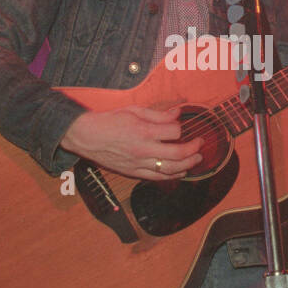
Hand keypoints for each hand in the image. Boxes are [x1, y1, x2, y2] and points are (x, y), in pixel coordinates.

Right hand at [60, 105, 203, 180]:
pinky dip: (172, 176)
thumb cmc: (109, 121)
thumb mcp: (134, 110)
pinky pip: (158, 177)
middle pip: (178, 154)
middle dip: (193, 149)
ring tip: (196, 159)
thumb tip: (177, 114)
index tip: (181, 126)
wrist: (87, 137)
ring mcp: (139, 163)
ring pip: (170, 169)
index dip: (181, 128)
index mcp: (143, 131)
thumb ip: (158, 114)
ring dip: (187, 165)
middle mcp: (143, 149)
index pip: (174, 131)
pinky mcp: (133, 172)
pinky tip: (180, 171)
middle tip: (200, 144)